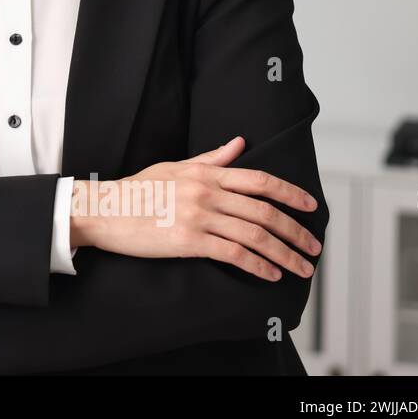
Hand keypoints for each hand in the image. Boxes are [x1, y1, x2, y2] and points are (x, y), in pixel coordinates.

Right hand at [69, 136, 322, 281]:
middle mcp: (206, 193)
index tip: (311, 207)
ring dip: (284, 254)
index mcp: (205, 174)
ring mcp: (198, 217)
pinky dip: (257, 266)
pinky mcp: (188, 241)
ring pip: (254, 236)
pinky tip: (270, 275)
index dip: (290, 194)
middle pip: (264, 212)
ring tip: (301, 267)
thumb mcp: (174, 167)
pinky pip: (233, 254)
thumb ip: (210, 159)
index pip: (259, 181)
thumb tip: (240, 144)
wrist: (104, 210)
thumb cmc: (136, 190)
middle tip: (313, 246)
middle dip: (295, 231)